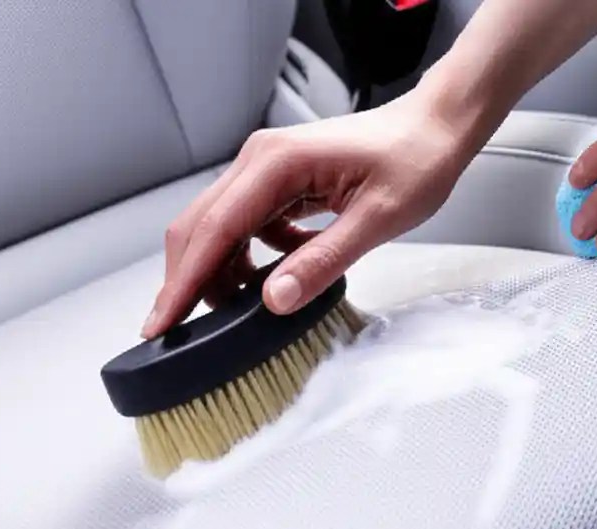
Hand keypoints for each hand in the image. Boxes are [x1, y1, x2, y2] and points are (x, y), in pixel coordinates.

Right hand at [141, 92, 471, 337]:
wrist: (437, 127)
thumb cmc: (417, 159)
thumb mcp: (378, 219)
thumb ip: (323, 260)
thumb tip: (274, 300)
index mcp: (277, 164)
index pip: (213, 231)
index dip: (183, 283)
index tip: (159, 323)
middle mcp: (261, 161)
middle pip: (202, 228)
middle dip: (189, 282)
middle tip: (181, 333)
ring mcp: (268, 170)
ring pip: (223, 229)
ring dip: (225, 272)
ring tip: (243, 310)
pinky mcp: (282, 182)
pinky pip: (251, 226)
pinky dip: (256, 257)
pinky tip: (287, 272)